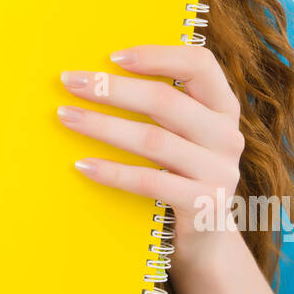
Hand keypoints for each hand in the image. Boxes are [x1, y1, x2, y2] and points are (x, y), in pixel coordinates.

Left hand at [57, 45, 244, 268]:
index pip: (200, 64)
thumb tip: (97, 74)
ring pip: (153, 140)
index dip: (157, 55)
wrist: (207, 239)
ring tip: (67, 116)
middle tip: (71, 81)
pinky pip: (150, 182)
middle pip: (166, 101)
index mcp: (223, 107)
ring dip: (103, 126)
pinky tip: (82, 164)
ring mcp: (220, 172)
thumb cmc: (181, 172)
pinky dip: (113, 172)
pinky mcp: (204, 204)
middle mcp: (227, 136)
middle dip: (113, 89)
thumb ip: (161, 105)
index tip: (112, 57)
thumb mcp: (182, 134)